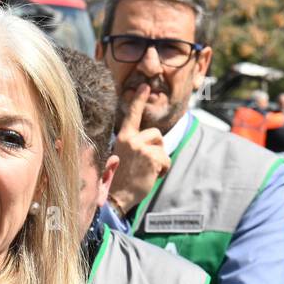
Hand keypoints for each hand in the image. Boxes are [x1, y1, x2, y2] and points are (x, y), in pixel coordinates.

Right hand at [108, 85, 171, 210]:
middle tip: (146, 163)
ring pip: (162, 146)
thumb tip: (148, 140)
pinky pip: (166, 160)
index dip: (139, 100)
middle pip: (156, 133)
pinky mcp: (152, 157)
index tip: (144, 86)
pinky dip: (162, 170)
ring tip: (147, 171)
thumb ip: (133, 144)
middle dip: (156, 147)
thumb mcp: (122, 156)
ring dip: (159, 159)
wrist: (117, 197)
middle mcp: (131, 139)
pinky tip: (151, 176)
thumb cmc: (119, 180)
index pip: (132, 115)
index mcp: (122, 138)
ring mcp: (142, 148)